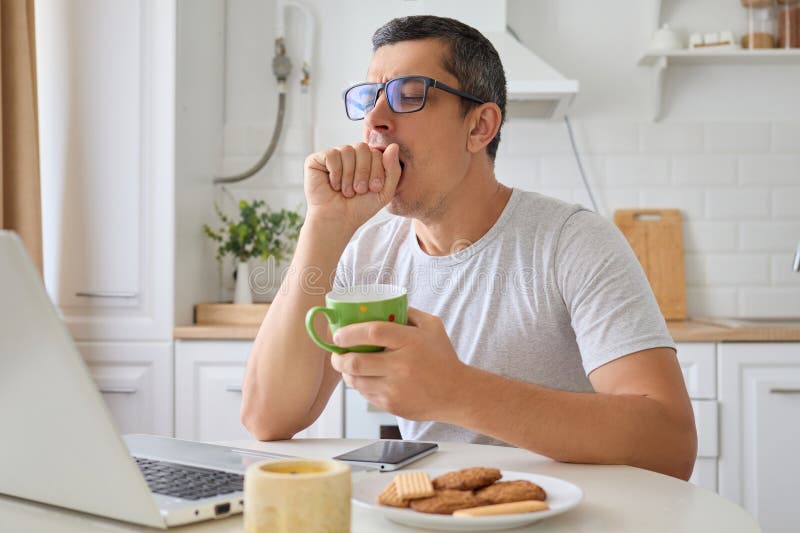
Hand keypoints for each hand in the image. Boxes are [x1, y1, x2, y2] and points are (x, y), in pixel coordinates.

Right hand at [304, 142, 400, 231]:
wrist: (338, 220)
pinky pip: (332, 155)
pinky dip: (335, 172)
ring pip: (347, 150)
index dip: (377, 170)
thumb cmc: (360, 207)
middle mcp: (349, 155)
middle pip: (362, 147)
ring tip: (346, 191)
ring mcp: (333, 156)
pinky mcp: (316, 160)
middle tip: (359, 190)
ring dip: (349, 175)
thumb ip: (393, 169)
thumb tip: (394, 146)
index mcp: (365, 159)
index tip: (373, 188)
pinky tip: (333, 185)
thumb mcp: (384, 191)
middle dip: (364, 172)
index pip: (376, 151)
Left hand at [329, 307, 467, 421]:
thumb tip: (383, 306)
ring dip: (346, 373)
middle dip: (338, 358)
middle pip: (356, 362)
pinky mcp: (392, 405)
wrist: (457, 393)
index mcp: (410, 342)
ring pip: (356, 381)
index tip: (338, 334)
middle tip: (336, 352)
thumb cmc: (442, 357)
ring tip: (346, 365)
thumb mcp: (432, 327)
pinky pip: (365, 394)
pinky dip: (360, 385)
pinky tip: (365, 378)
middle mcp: (401, 366)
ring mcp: (395, 388)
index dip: (349, 333)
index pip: (372, 332)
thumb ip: (409, 313)